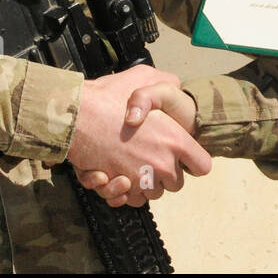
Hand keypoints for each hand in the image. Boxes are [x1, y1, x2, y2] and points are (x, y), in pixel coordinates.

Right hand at [67, 65, 210, 206]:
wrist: (75, 115)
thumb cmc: (108, 97)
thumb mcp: (144, 77)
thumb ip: (166, 83)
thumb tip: (177, 85)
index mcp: (174, 139)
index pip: (202, 166)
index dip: (193, 161)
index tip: (183, 155)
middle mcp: (162, 163)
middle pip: (176, 184)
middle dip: (166, 174)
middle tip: (150, 155)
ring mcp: (141, 178)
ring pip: (153, 193)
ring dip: (145, 182)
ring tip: (132, 162)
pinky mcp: (119, 188)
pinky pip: (131, 199)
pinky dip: (125, 191)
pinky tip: (117, 173)